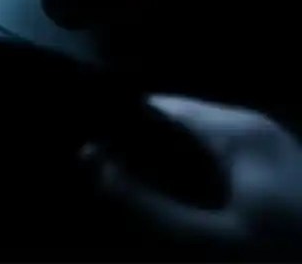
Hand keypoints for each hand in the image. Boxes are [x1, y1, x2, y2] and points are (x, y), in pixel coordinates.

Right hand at [88, 95, 301, 257]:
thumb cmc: (283, 258)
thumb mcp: (208, 244)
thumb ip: (143, 203)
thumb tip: (88, 159)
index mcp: (238, 131)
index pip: (152, 108)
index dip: (112, 132)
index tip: (78, 157)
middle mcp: (253, 133)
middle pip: (171, 134)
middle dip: (135, 162)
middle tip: (96, 189)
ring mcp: (269, 161)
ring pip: (192, 161)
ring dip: (163, 185)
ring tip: (127, 207)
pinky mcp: (279, 189)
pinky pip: (218, 182)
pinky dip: (192, 199)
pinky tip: (176, 224)